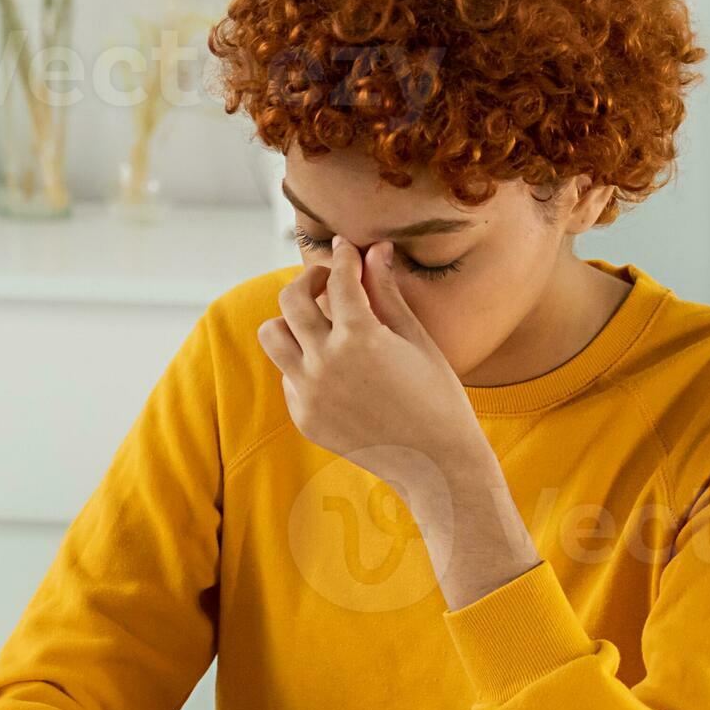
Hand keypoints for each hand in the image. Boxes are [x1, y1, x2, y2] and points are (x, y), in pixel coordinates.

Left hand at [259, 241, 540, 608]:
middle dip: (309, 280)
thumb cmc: (438, 396)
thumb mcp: (416, 339)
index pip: (339, 279)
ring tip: (320, 322)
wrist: (436, 464)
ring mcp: (308, 393)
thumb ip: (386, 293)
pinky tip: (337, 369)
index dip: (343, 256)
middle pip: (290, 300)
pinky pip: (289, 376)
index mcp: (359, 338)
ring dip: (291, 321)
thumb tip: (375, 250)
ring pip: (272, 337)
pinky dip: (304, 362)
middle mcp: (324, 363)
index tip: (345, 246)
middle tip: (328, 280)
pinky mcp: (303, 417)